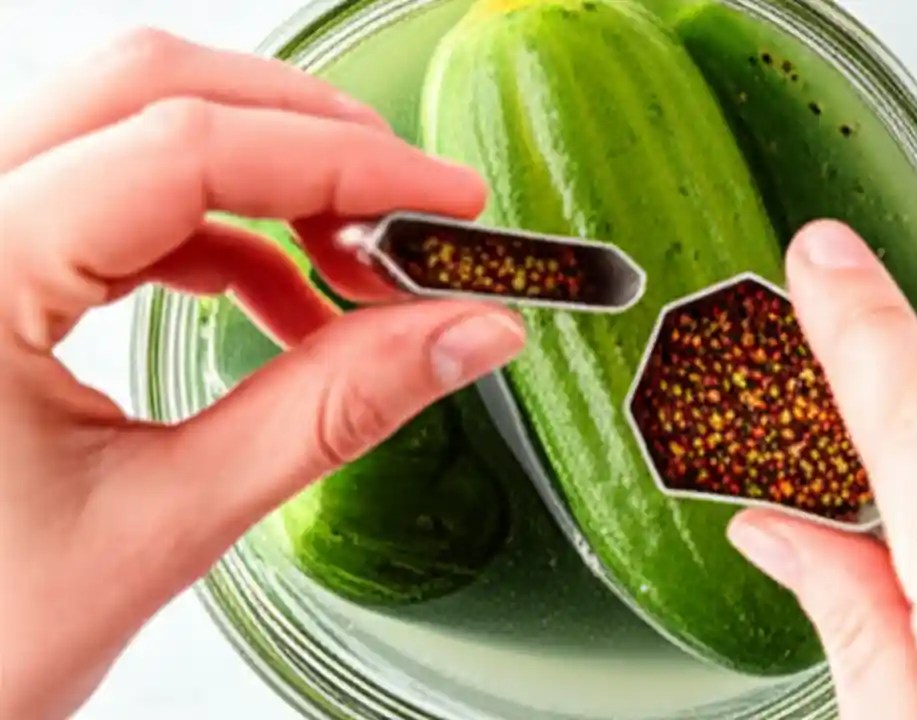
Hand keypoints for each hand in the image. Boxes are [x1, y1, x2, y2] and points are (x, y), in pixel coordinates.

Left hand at [0, 30, 524, 719]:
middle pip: (147, 91)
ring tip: (355, 267)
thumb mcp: (165, 521)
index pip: (184, 153)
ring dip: (263, 180)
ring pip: (129, 128)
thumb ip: (330, 411)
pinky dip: (217, 231)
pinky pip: (114, 197)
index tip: (445, 201)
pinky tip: (283, 300)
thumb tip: (465, 334)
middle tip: (410, 204)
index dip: (341, 164)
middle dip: (301, 134)